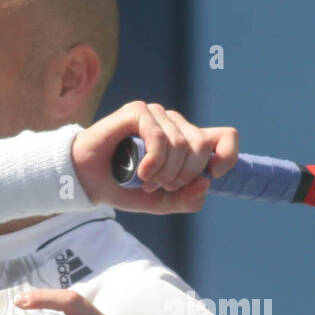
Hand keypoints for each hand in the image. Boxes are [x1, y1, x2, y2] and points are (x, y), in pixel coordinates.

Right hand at [71, 101, 237, 212]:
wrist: (87, 180)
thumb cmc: (123, 187)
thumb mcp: (161, 202)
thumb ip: (186, 200)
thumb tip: (207, 182)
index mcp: (186, 141)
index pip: (226, 136)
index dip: (228, 155)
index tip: (213, 174)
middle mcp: (175, 124)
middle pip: (202, 146)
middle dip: (184, 176)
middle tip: (161, 186)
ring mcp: (157, 116)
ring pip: (181, 144)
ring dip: (164, 172)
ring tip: (146, 181)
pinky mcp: (138, 112)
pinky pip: (160, 137)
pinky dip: (154, 162)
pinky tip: (142, 173)